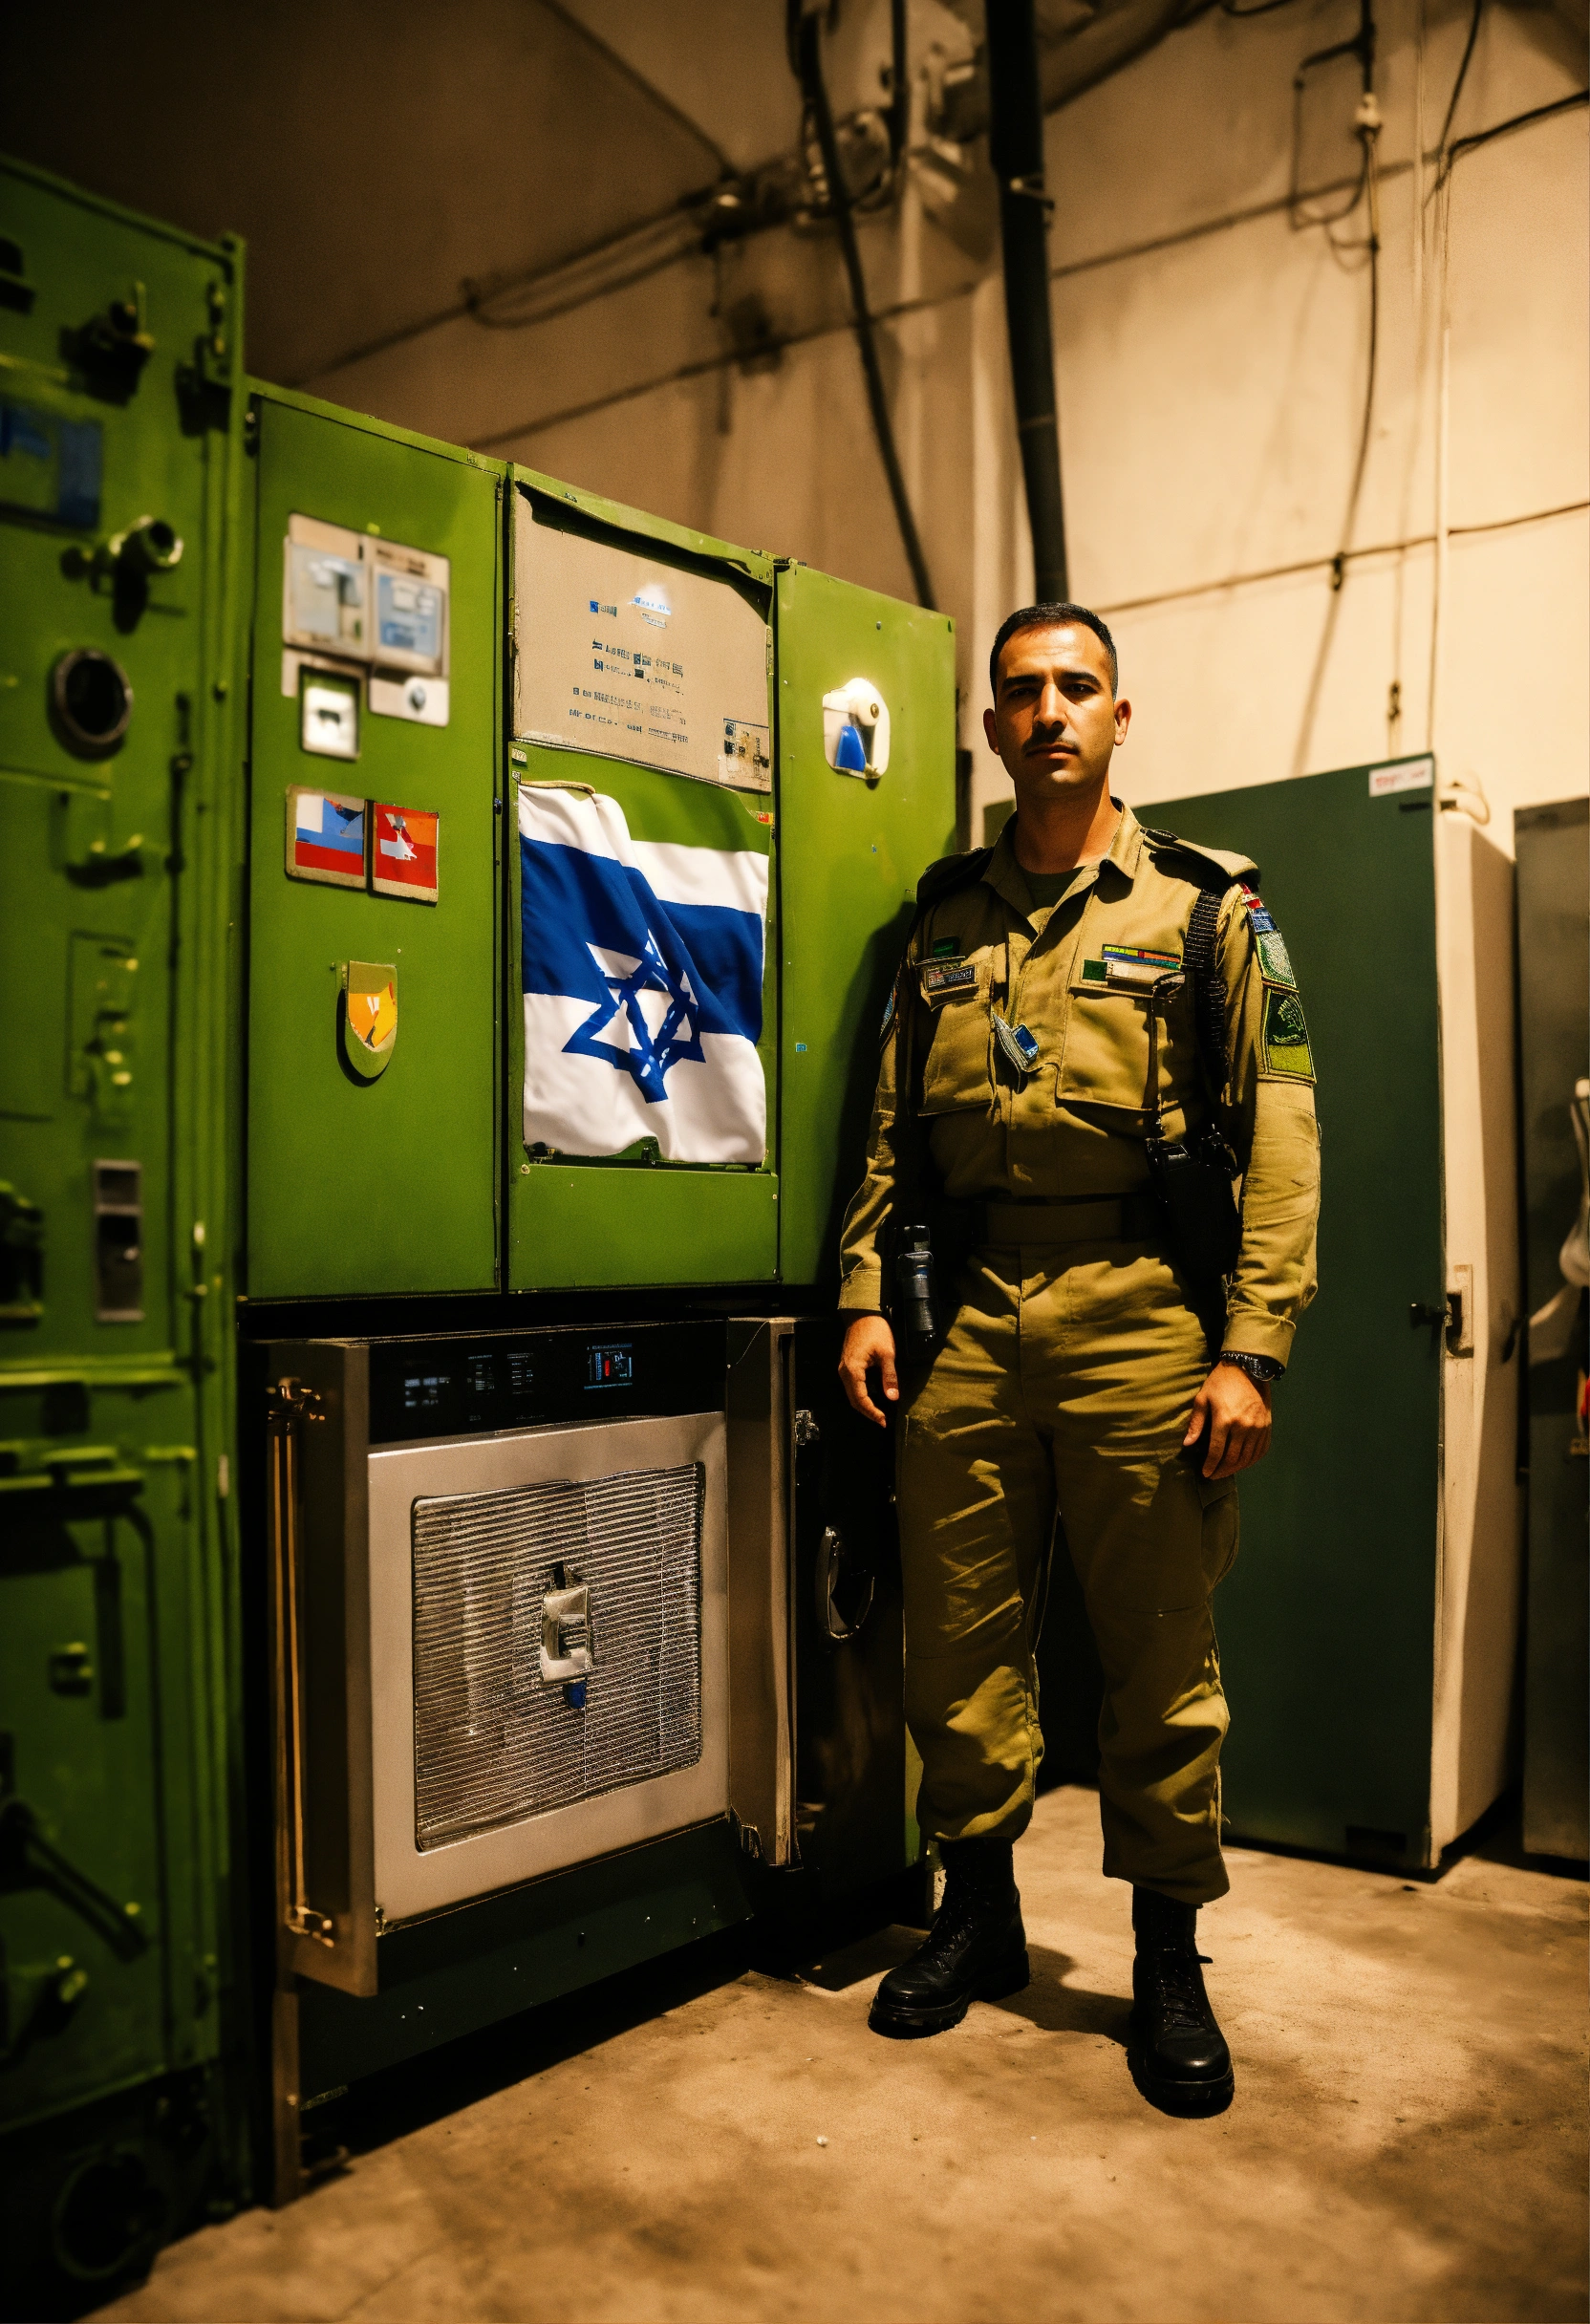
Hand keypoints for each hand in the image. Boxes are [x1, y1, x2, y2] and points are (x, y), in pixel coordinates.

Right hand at [839, 1314, 898, 1427]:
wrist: (862, 1314)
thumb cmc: (875, 1330)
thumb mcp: (887, 1353)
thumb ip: (889, 1376)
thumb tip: (893, 1398)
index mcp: (853, 1370)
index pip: (860, 1399)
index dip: (872, 1412)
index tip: (884, 1421)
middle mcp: (844, 1372)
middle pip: (853, 1400)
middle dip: (867, 1412)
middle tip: (882, 1421)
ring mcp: (844, 1369)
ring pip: (852, 1394)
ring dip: (864, 1405)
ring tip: (878, 1413)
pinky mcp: (847, 1365)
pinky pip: (852, 1386)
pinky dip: (861, 1396)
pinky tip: (873, 1399)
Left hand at [1183, 1362, 1271, 1479]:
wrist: (1247, 1369)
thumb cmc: (1220, 1383)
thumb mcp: (1202, 1399)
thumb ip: (1196, 1423)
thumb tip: (1187, 1444)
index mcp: (1225, 1420)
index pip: (1217, 1451)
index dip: (1210, 1466)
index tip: (1205, 1473)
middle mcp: (1244, 1426)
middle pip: (1233, 1458)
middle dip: (1221, 1470)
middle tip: (1213, 1475)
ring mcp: (1258, 1427)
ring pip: (1247, 1458)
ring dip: (1235, 1468)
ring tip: (1225, 1471)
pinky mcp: (1267, 1426)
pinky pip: (1260, 1451)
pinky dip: (1251, 1461)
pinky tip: (1242, 1463)